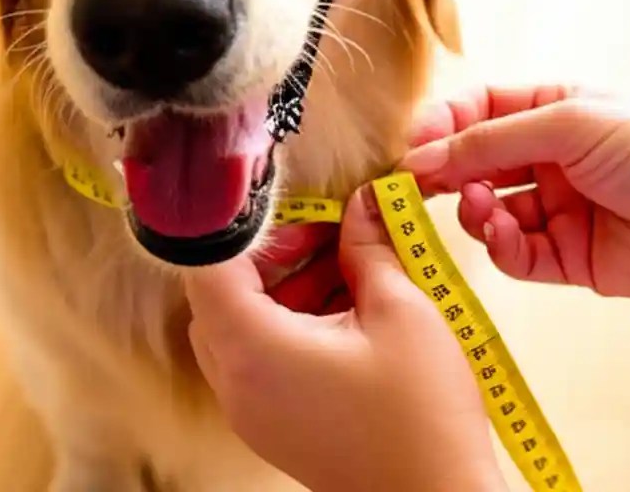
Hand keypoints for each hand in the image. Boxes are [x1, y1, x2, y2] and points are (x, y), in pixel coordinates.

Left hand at [185, 191, 506, 491]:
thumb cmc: (421, 418)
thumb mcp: (402, 313)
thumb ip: (370, 248)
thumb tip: (363, 204)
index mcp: (253, 349)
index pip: (209, 268)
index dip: (240, 227)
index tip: (280, 204)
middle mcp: (236, 383)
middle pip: (219, 298)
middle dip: (268, 257)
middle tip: (322, 234)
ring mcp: (249, 411)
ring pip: (238, 329)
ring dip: (280, 290)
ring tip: (344, 270)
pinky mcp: (271, 426)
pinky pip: (256, 361)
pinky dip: (286, 327)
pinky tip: (344, 312)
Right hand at [401, 86, 629, 300]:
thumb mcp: (570, 123)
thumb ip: (491, 140)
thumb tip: (421, 157)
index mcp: (555, 110)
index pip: (479, 110)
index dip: (443, 124)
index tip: (414, 145)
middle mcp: (551, 158)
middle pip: (475, 161)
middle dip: (443, 171)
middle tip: (412, 184)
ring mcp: (557, 209)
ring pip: (486, 211)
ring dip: (471, 209)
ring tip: (475, 205)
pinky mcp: (567, 257)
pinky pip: (513, 253)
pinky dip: (498, 244)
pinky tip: (501, 233)